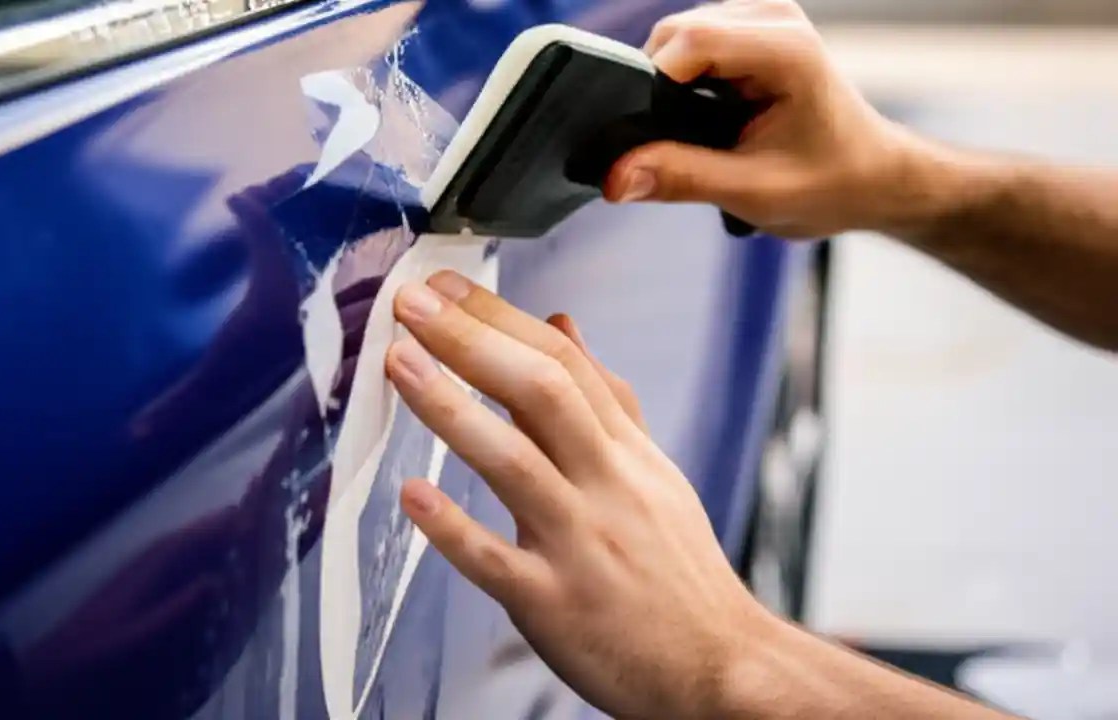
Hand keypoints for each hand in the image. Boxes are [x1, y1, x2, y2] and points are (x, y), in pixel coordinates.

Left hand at [384, 271, 771, 719]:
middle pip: (542, 393)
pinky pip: (498, 561)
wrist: (721, 666)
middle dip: (473, 339)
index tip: (447, 286)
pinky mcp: (555, 605)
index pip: (564, 363)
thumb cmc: (678, 571)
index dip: (500, 317)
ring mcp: (581, 545)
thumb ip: (606, 400)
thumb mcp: (652, 473)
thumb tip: (564, 324)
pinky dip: (453, 527)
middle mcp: (606, 487)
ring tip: (399, 364)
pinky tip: (411, 494)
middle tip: (412, 302)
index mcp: (625, 453)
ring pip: (516, 464)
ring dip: (451, 409)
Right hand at [605, 0, 920, 238]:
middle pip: (674, 34)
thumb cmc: (833, 183)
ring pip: (676, 36)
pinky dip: (682, 80)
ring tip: (694, 134)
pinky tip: (701, 117)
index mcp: (785, 49)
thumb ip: (681, 178)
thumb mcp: (753, 192)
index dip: (650, 88)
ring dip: (668, 86)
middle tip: (669, 145)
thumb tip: (616, 177)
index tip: (639, 138)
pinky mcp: (750, 30)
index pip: (688, 43)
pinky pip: (690, 43)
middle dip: (656, 90)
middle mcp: (774, 19)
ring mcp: (762, 18)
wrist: (873, 178)